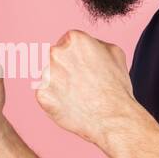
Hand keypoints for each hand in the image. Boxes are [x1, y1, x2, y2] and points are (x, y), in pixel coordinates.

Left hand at [34, 30, 134, 144]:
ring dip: (58, 85)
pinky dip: (55, 101)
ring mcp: (46, 75)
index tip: (84, 69)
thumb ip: (95, 43)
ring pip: (48, 77)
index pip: (66, 44)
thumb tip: (86, 45)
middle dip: (64, 69)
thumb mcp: (114, 52)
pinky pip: (45, 95)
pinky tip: (71, 105)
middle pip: (54, 59)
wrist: (113, 118)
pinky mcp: (42, 95)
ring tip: (78, 96)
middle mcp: (56, 53)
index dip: (75, 58)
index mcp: (74, 39)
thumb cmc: (116, 87)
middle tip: (80, 84)